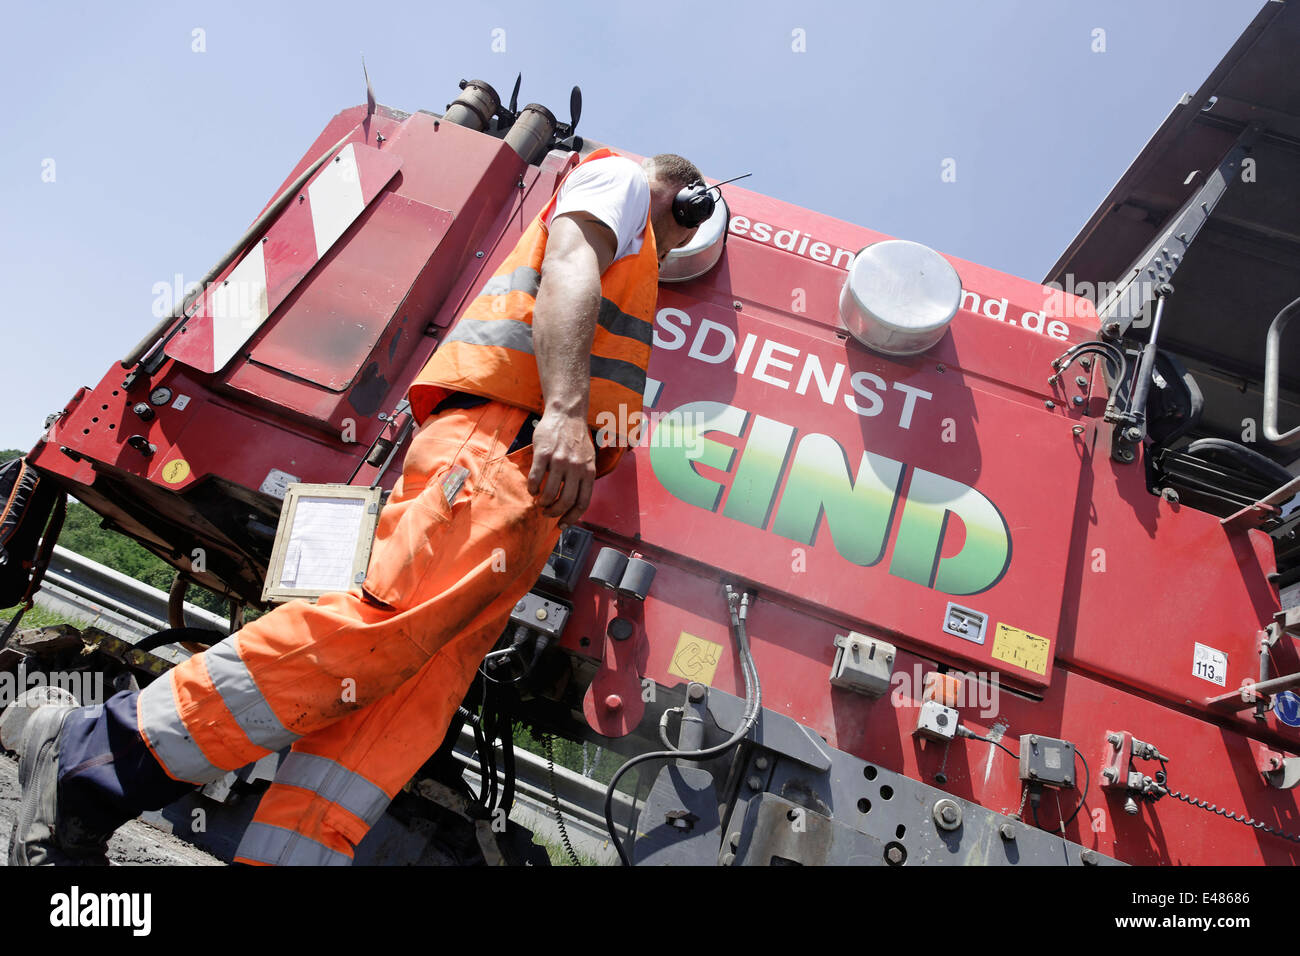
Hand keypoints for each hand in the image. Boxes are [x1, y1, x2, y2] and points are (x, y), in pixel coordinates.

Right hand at [527, 407, 595, 526]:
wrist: (567, 414)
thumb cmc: (576, 439)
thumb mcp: (588, 459)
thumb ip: (583, 478)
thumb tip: (574, 503)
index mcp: (588, 471)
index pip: (582, 503)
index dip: (572, 518)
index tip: (562, 524)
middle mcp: (576, 468)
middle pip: (565, 501)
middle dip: (554, 513)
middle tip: (547, 513)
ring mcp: (559, 460)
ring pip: (549, 492)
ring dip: (543, 502)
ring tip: (540, 501)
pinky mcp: (544, 453)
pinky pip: (536, 478)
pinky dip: (532, 488)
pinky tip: (532, 489)